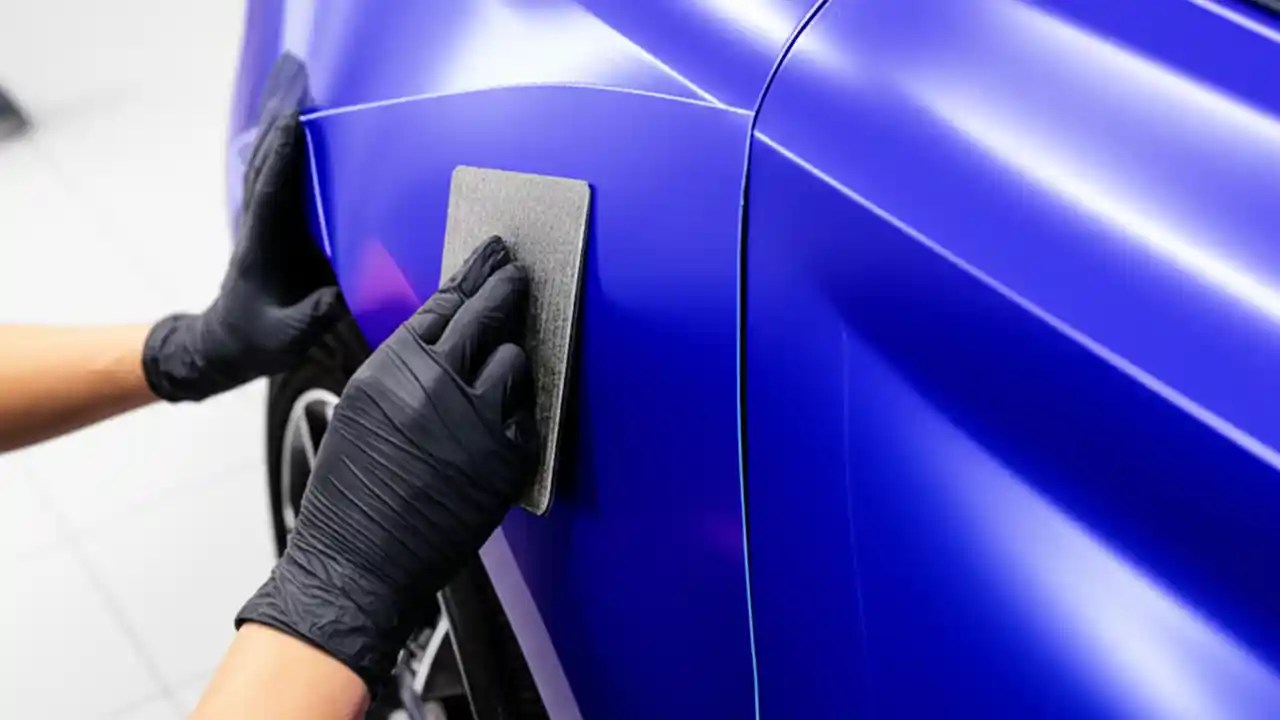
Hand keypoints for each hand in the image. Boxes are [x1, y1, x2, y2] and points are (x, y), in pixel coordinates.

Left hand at [142, 112, 342, 400]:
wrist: (225, 347)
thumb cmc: (257, 342)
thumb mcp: (289, 336)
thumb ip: (314, 316)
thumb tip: (341, 295)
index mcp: (262, 249)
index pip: (272, 193)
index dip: (284, 157)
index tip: (295, 122)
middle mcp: (260, 230)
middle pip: (267, 167)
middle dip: (281, 129)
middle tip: (300, 91)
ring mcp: (264, 228)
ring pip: (269, 170)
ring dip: (282, 134)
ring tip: (300, 100)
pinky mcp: (274, 231)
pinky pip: (279, 183)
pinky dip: (287, 155)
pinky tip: (300, 136)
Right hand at [237, 237, 537, 687]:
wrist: (358, 561)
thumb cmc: (352, 492)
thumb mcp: (362, 408)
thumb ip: (404, 368)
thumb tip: (443, 338)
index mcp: (395, 367)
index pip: (446, 302)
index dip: (473, 275)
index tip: (491, 255)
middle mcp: (437, 384)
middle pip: (487, 315)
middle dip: (507, 288)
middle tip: (518, 271)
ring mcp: (477, 419)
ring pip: (516, 361)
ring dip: (514, 358)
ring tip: (507, 360)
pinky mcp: (506, 457)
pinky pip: (527, 415)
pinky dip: (518, 414)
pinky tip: (505, 417)